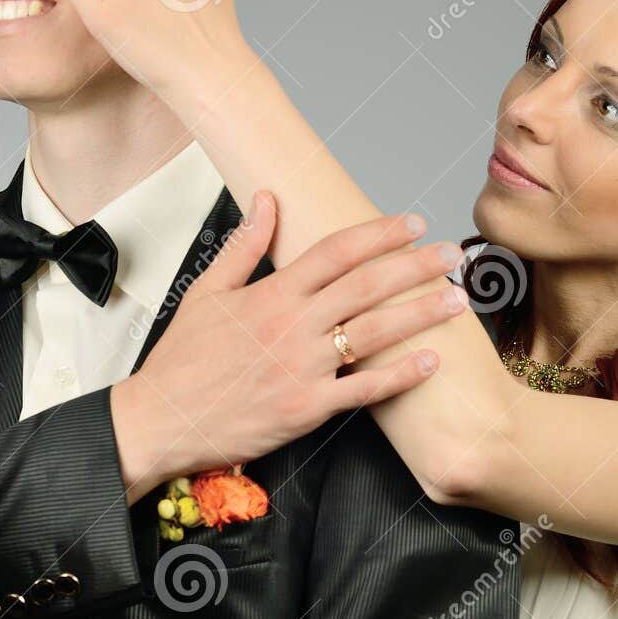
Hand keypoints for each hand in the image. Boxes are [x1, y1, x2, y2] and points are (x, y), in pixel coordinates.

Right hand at [116, 190, 468, 499]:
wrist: (161, 419)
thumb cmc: (182, 361)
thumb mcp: (206, 292)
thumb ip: (244, 245)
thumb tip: (267, 199)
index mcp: (270, 294)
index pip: (335, 251)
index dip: (378, 233)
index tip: (412, 223)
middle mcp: (291, 326)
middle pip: (366, 285)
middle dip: (415, 266)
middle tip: (452, 254)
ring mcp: (301, 368)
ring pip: (373, 332)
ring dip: (420, 313)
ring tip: (456, 299)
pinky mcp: (306, 408)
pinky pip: (363, 390)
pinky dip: (400, 376)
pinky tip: (430, 362)